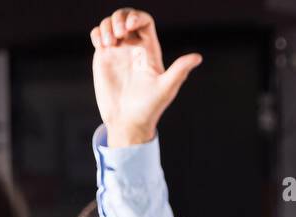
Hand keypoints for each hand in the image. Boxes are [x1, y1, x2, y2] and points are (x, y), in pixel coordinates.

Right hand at [91, 9, 201, 146]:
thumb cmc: (149, 108)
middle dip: (120, 17)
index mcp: (150, 51)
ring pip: (110, 24)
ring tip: (109, 44)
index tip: (130, 27)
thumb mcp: (166, 88)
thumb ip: (180, 70)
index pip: (144, 22)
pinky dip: (97, 34)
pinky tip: (102, 47)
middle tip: (120, 33)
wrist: (127, 121)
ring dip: (107, 25)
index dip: (136, 16)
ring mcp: (118, 52)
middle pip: (126, 17)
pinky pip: (98, 35)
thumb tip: (198, 57)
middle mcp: (134, 49)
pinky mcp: (104, 58)